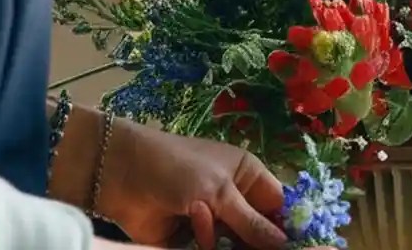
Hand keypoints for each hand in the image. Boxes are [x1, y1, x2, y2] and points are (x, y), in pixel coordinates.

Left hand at [96, 118, 288, 249]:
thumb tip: (285, 244)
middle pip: (260, 232)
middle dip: (254, 240)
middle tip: (239, 240)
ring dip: (223, 240)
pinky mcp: (192, 240)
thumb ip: (253, 222)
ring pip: (236, 246)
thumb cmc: (177, 169)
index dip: (286, 226)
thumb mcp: (220, 191)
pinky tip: (190, 226)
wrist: (122, 177)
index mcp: (247, 175)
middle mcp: (234, 199)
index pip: (280, 206)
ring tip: (198, 219)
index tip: (289, 245)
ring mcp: (213, 221)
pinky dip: (205, 242)